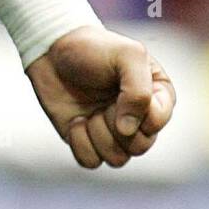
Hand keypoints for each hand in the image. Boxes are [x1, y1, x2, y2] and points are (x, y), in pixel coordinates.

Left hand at [25, 25, 175, 168]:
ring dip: (98, 135)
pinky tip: (76, 121)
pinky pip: (91, 162)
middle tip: (103, 103)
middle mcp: (137, 118)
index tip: (119, 92)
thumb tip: (128, 131)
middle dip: (116, 125)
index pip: (157, 122)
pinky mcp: (86, 139)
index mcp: (156, 97)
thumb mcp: (127, 54)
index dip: (138, 113)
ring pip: (117, 159)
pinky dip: (80, 143)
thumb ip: (139, 91)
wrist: (50, 49)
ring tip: (89, 112)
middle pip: (139, 146)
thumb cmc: (91, 47)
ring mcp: (112, 131)